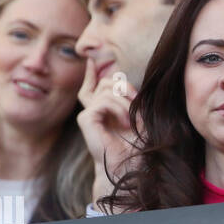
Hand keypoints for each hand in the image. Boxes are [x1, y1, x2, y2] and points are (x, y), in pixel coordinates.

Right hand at [78, 59, 140, 201]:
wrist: (130, 163)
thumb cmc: (136, 142)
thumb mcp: (137, 114)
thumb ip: (128, 96)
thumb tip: (119, 75)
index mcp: (104, 108)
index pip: (94, 84)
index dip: (92, 72)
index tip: (92, 59)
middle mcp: (93, 109)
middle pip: (107, 82)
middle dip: (126, 88)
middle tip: (137, 105)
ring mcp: (88, 114)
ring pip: (108, 89)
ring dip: (126, 103)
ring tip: (132, 121)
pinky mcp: (86, 119)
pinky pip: (103, 101)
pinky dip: (119, 109)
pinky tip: (125, 123)